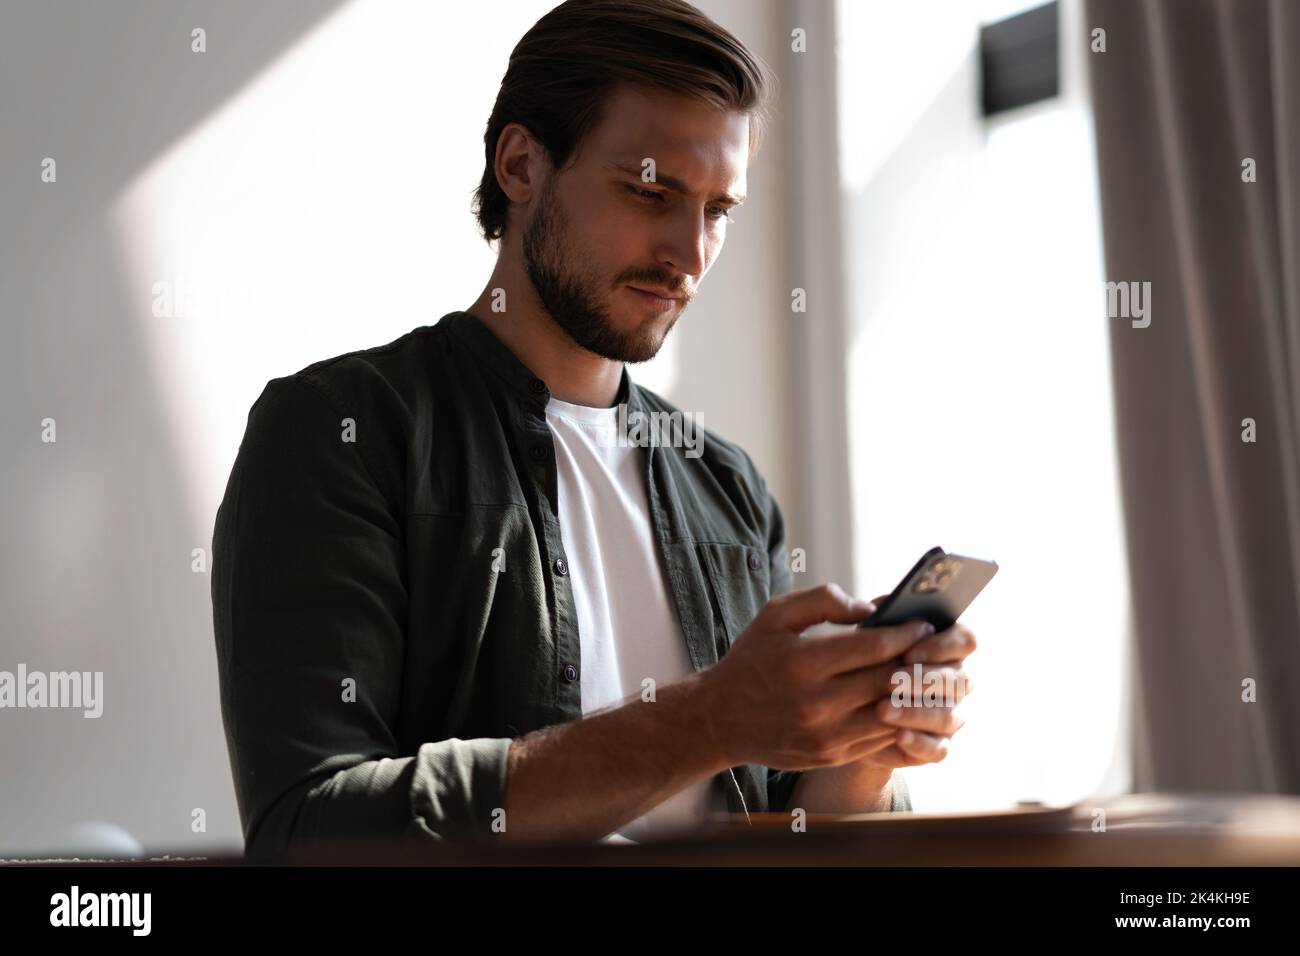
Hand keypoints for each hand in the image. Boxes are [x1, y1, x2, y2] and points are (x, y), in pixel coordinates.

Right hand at [701, 583, 953, 770]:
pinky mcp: (831, 756)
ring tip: (921, 674)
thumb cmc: (752, 659)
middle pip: (888, 680)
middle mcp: (816, 702)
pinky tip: (901, 701)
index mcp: (803, 662)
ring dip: (912, 693)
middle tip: (931, 647)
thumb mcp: (775, 616)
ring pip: (891, 713)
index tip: (922, 624)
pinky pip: (879, 738)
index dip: (906, 634)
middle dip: (916, 661)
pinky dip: (897, 719)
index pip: (874, 647)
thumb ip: (822, 600)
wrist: (720, 718)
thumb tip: (869, 608)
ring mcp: (825, 734)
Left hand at [853, 592, 977, 771]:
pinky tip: (897, 736)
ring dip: (915, 711)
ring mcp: (950, 714)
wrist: (849, 712)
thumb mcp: (869, 635)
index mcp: (947, 646)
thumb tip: (876, 608)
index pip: (966, 640)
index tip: (910, 651)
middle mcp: (956, 680)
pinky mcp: (937, 745)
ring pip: (947, 715)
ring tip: (882, 709)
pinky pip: (938, 748)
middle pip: (958, 679)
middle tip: (891, 681)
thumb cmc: (864, 661)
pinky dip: (919, 742)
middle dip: (924, 680)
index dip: (943, 645)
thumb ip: (879, 617)